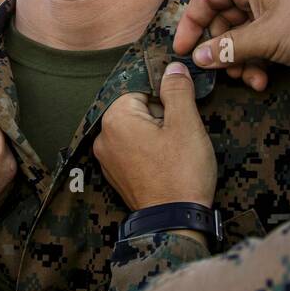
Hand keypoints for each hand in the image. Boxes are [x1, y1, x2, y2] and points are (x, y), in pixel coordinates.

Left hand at [94, 63, 216, 220]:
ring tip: (174, 153)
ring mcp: (107, 158)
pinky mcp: (115, 175)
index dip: (167, 98)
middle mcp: (103, 136)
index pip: (142, 88)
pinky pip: (133, 150)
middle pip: (138, 108)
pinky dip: (149, 152)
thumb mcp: (186, 124)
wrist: (174, 223)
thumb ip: (177, 90)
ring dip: (157, 135)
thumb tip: (172, 68)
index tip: (181, 115)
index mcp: (116, 118)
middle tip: (180, 136)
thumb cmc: (181, 173)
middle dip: (161, 116)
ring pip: (137, 130)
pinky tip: (165, 165)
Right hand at [172, 0, 289, 90]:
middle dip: (221, 50)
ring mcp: (269, 14)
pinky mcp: (280, 34)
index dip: (192, 23)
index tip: (182, 50)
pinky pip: (254, 48)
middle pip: (221, 22)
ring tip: (247, 78)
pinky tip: (262, 82)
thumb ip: (228, 47)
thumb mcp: (265, 38)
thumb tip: (198, 58)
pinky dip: (254, 66)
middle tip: (220, 71)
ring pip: (237, 39)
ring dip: (238, 62)